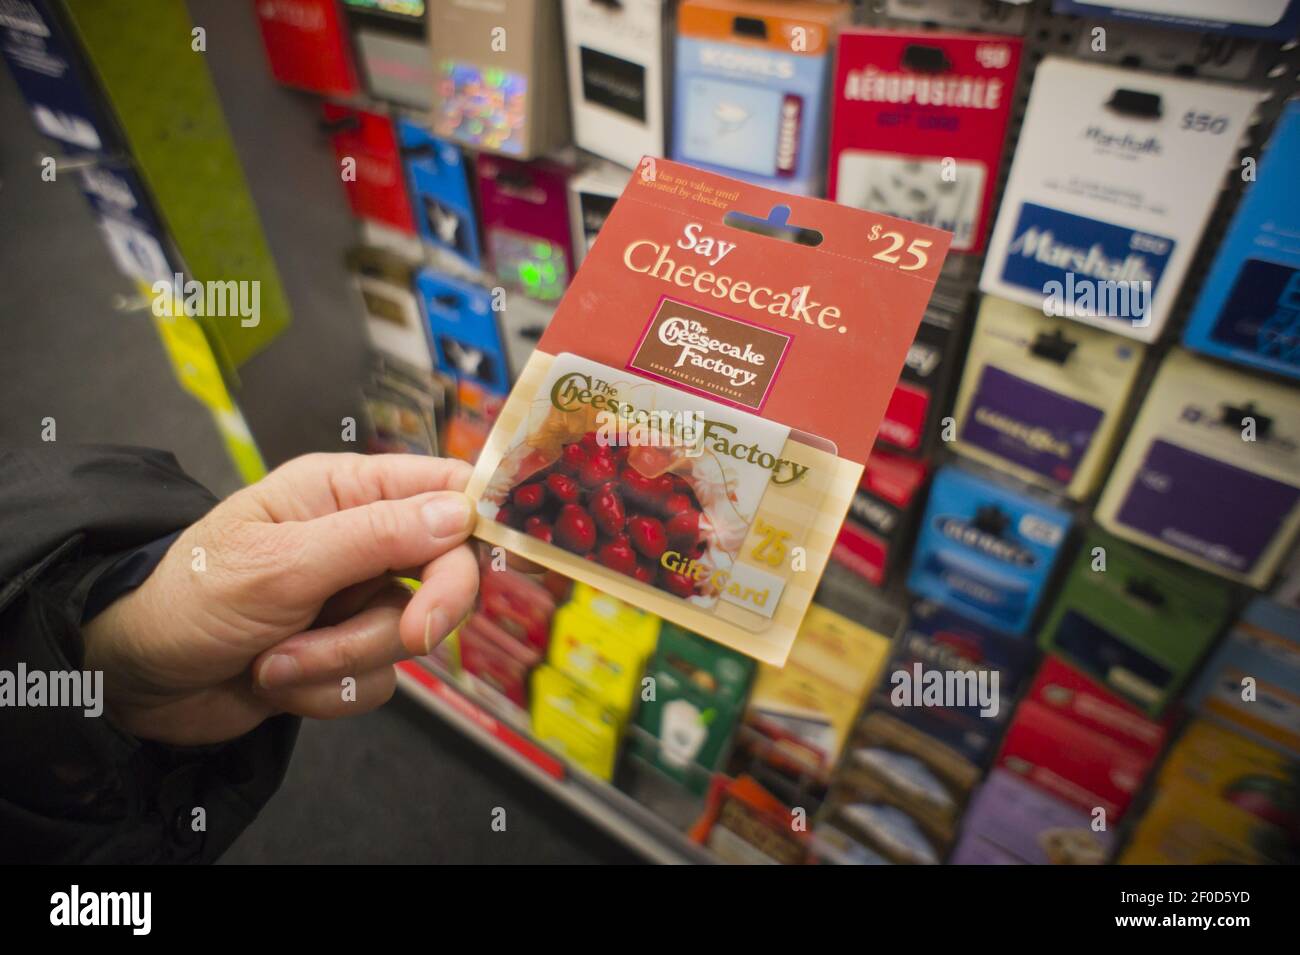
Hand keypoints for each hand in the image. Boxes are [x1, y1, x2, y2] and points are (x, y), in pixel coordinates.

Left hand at [82, 453, 478, 745]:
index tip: (508, 554)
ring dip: (344, 659)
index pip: (444, 486)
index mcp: (345, 492)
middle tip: (414, 637)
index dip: (482, 516)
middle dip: (421, 613)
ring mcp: (355, 601)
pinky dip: (327, 690)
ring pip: (411, 636)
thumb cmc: (188, 596)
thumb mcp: (279, 562)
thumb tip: (459, 513)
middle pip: (447, 570)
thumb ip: (373, 537)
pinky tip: (276, 679)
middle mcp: (361, 541)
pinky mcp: (344, 655)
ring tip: (278, 660)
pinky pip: (379, 681)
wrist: (135, 681)